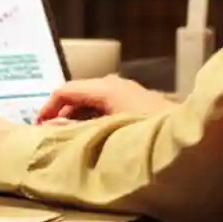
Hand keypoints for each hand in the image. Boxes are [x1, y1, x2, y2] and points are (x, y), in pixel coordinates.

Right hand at [36, 75, 175, 123]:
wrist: (184, 136)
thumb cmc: (145, 134)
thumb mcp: (103, 132)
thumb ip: (73, 129)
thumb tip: (49, 128)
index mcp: (105, 88)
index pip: (65, 90)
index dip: (48, 107)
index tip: (38, 126)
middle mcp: (114, 84)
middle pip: (77, 93)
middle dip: (61, 112)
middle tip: (49, 133)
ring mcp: (125, 91)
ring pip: (90, 100)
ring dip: (75, 116)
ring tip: (66, 137)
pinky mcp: (133, 101)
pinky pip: (103, 105)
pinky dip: (90, 117)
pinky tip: (88, 134)